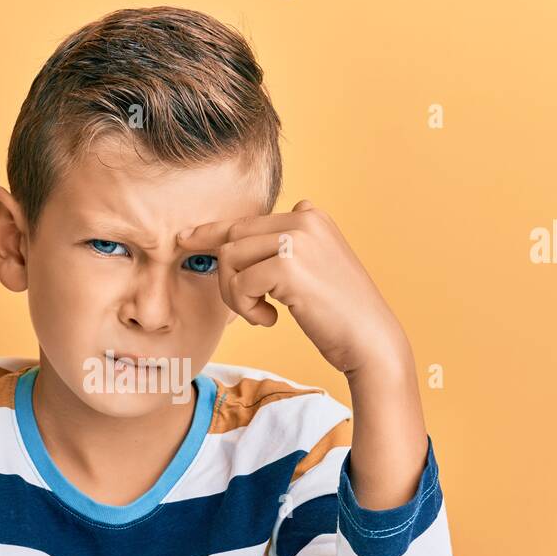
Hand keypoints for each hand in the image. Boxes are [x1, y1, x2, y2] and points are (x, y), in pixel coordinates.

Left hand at [177, 199, 408, 375]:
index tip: (186, 239)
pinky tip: (271, 320)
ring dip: (236, 295)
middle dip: (227, 275)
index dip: (212, 233)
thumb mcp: (314, 269)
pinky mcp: (289, 264)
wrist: (370, 341)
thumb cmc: (339, 315)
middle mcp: (305, 217)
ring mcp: (298, 238)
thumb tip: (242, 233)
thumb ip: (286, 247)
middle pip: (232, 236)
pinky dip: (246, 308)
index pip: (246, 220)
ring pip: (229, 258)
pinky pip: (239, 282)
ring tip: (263, 314)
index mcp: (310, 214)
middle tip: (248, 308)